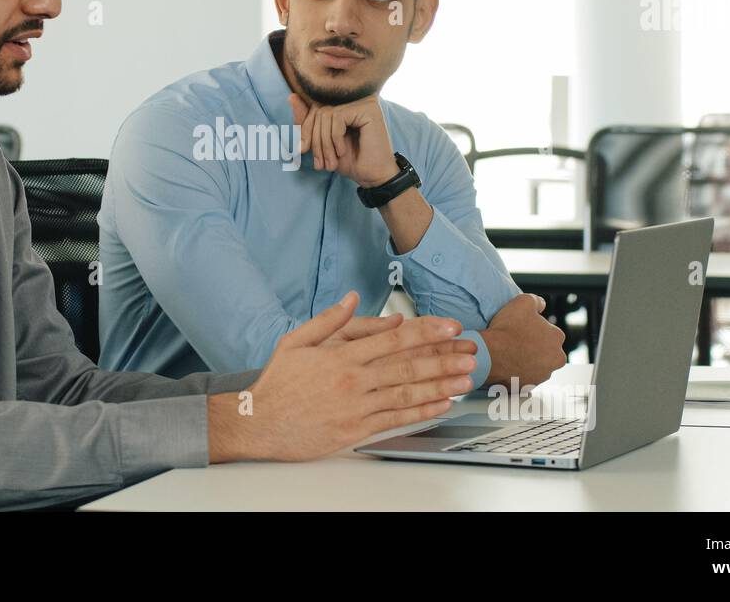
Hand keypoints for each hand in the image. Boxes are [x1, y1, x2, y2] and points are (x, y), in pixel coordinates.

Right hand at [208, 291, 477, 462]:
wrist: (258, 422)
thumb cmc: (277, 382)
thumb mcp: (296, 340)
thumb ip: (329, 319)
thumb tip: (353, 298)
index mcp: (341, 355)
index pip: (393, 340)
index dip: (426, 332)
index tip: (450, 328)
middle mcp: (353, 380)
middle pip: (408, 367)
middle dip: (443, 359)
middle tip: (470, 354)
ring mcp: (356, 407)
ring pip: (407, 394)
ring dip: (440, 386)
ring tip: (465, 379)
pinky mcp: (355, 430)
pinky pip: (395, 420)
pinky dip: (420, 412)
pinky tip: (440, 405)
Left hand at [289, 93, 398, 186]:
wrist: (372, 176)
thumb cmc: (350, 160)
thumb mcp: (321, 141)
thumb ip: (307, 121)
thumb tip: (291, 97)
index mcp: (344, 103)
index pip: (314, 107)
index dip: (305, 128)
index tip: (303, 149)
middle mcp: (355, 98)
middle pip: (319, 110)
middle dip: (314, 138)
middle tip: (319, 162)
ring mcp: (363, 101)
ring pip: (326, 114)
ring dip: (324, 143)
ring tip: (330, 162)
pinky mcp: (368, 108)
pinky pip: (337, 117)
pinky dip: (335, 138)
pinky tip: (342, 151)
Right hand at [480, 293, 566, 388]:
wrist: (490, 355)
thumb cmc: (506, 329)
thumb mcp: (523, 302)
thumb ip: (536, 301)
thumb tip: (541, 304)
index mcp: (557, 338)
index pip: (550, 331)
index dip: (535, 329)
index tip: (523, 329)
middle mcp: (556, 359)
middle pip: (547, 351)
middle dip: (536, 347)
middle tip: (517, 342)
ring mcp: (543, 375)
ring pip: (537, 365)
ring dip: (528, 360)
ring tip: (510, 353)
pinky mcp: (529, 387)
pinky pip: (525, 377)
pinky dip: (518, 372)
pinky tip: (507, 364)